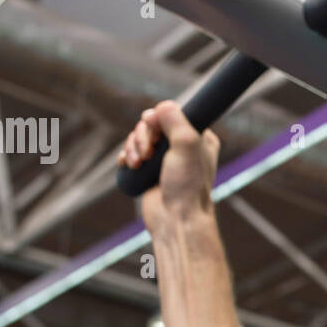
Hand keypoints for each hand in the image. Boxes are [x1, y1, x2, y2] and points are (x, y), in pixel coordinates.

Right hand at [119, 100, 220, 233]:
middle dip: (142, 135)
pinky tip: (129, 165)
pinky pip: (131, 153)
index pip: (172, 113)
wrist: (176, 220)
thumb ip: (176, 120)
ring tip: (138, 163)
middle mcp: (183, 146)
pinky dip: (127, 156)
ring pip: (139, 137)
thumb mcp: (187, 145)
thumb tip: (161, 106)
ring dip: (133, 146)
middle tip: (146, 153)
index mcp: (199, 137)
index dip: (157, 119)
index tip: (154, 128)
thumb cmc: (187, 186)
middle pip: (152, 124)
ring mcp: (165, 159)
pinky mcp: (149, 170)